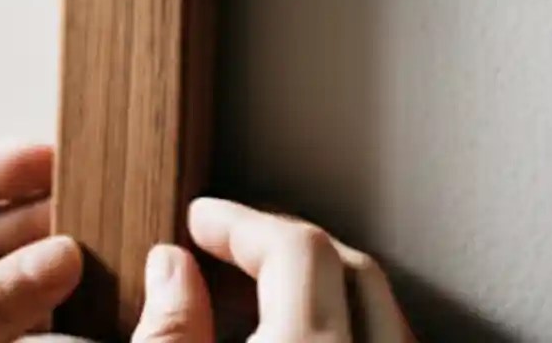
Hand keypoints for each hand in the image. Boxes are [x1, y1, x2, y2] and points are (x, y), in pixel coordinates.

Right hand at [131, 199, 414, 342]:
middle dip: (287, 244)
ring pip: (382, 313)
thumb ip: (169, 332)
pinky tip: (304, 338)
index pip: (296, 248)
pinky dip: (349, 328)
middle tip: (230, 245)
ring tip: (262, 298)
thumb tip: (171, 272)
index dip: (240, 223)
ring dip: (325, 289)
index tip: (202, 221)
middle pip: (352, 269)